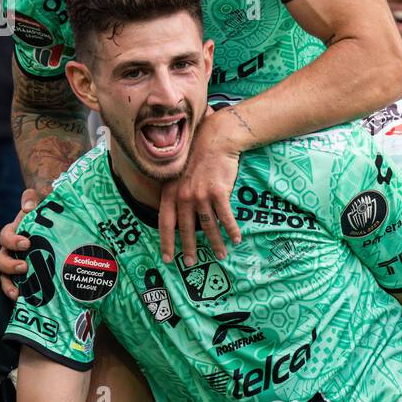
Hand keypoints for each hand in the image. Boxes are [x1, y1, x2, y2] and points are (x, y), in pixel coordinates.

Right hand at [0, 188, 40, 300]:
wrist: (59, 233)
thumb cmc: (48, 220)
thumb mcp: (42, 206)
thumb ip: (33, 200)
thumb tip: (28, 206)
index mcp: (15, 233)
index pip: (6, 235)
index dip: (12, 240)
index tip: (26, 243)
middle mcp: (11, 251)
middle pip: (0, 259)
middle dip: (9, 264)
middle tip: (24, 267)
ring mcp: (15, 265)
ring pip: (3, 276)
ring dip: (8, 284)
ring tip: (18, 291)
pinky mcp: (22, 278)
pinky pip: (13, 288)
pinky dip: (14, 294)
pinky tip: (21, 300)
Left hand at [159, 108, 243, 266]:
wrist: (216, 139)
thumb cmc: (198, 155)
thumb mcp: (179, 173)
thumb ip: (176, 193)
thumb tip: (178, 213)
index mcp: (171, 192)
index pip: (165, 222)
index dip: (166, 242)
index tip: (168, 257)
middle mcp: (183, 196)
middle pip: (186, 228)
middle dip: (189, 248)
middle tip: (192, 262)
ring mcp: (201, 195)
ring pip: (207, 226)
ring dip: (215, 243)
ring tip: (220, 254)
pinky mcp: (218, 193)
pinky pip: (225, 217)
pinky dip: (231, 230)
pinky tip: (236, 239)